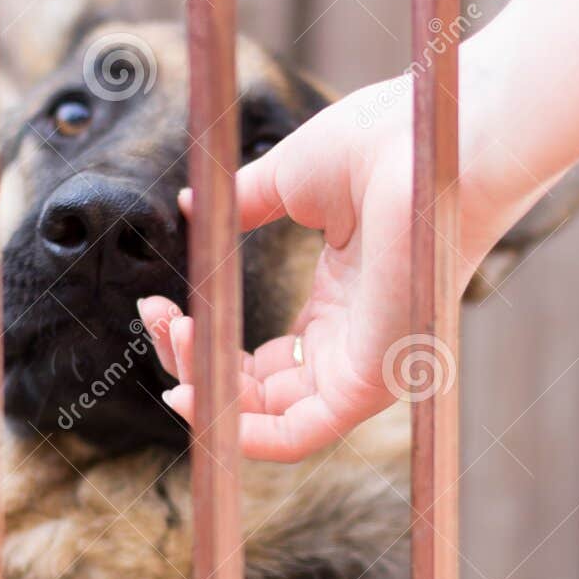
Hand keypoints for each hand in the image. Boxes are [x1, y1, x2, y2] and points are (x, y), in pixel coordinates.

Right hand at [140, 37, 539, 461]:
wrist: (422, 141)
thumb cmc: (381, 146)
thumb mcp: (288, 180)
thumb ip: (239, 207)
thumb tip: (191, 206)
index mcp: (337, 307)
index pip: (258, 363)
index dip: (202, 345)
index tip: (160, 305)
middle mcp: (348, 347)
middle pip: (253, 394)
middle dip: (192, 364)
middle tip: (156, 315)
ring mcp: (361, 369)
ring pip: (266, 419)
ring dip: (206, 390)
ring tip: (171, 331)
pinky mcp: (369, 383)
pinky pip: (298, 437)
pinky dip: (242, 432)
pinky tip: (194, 400)